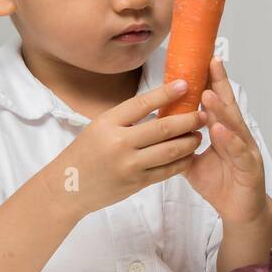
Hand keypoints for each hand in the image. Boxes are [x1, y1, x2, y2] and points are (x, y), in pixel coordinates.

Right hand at [48, 79, 202, 218]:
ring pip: (170, 150)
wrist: (69, 187)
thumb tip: (162, 102)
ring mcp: (129, 164)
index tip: (185, 84)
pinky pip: (167, 170)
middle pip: (163, 128)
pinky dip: (183, 161)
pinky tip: (191, 154)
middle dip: (188, 120)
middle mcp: (119, 142)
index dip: (166, 93)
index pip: (142, 104)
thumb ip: (128, 118)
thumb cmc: (87, 152)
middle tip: (202, 114)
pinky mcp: (137, 183)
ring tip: (199, 134)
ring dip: (190, 142)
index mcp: (108, 123)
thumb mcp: (100, 127)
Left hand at [184, 57, 268, 224]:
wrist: (241, 211)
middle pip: (228, 105)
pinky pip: (238, 151)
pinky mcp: (249, 167)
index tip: (203, 60)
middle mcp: (237, 135)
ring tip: (208, 95)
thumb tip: (159, 132)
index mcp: (224, 131)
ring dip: (220, 110)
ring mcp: (245, 149)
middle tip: (210, 62)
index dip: (211, 81)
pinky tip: (219, 131)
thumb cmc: (222, 184)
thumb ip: (181, 145)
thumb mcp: (195, 162)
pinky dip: (229, 140)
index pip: (216, 102)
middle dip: (220, 83)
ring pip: (233, 125)